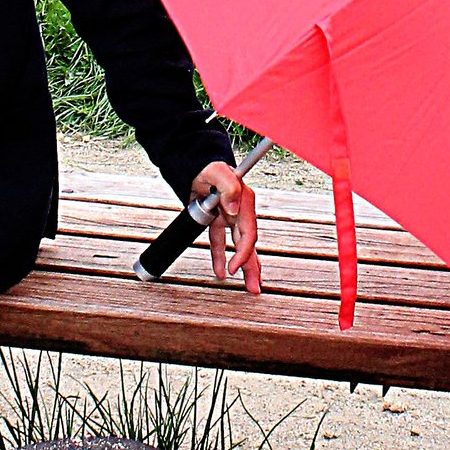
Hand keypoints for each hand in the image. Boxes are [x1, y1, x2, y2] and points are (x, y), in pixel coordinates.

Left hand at [192, 161, 260, 293]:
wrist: (194, 162)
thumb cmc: (207, 165)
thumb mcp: (217, 171)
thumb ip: (228, 187)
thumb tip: (234, 209)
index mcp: (244, 201)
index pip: (248, 234)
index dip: (243, 252)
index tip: (234, 268)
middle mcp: (240, 210)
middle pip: (249, 244)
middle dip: (253, 267)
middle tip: (255, 288)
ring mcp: (230, 216)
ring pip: (237, 245)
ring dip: (242, 265)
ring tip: (247, 285)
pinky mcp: (218, 219)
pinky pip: (219, 241)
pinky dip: (220, 256)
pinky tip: (220, 271)